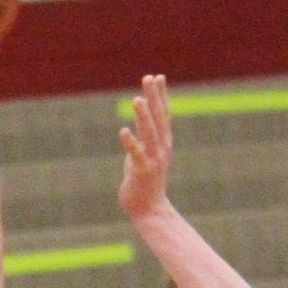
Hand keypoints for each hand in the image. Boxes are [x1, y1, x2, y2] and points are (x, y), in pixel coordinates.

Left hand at [118, 73, 173, 219]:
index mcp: (163, 143)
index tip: (157, 76)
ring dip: (144, 116)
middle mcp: (161, 148)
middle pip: (158, 118)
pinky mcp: (141, 172)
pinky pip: (136, 155)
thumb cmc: (146, 182)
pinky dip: (130, 143)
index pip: (163, 114)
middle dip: (154, 97)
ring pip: (149, 134)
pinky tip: (123, 131)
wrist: (150, 210)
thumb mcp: (146, 154)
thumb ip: (143, 136)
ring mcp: (153, 160)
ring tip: (138, 99)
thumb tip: (138, 120)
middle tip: (149, 78)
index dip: (160, 95)